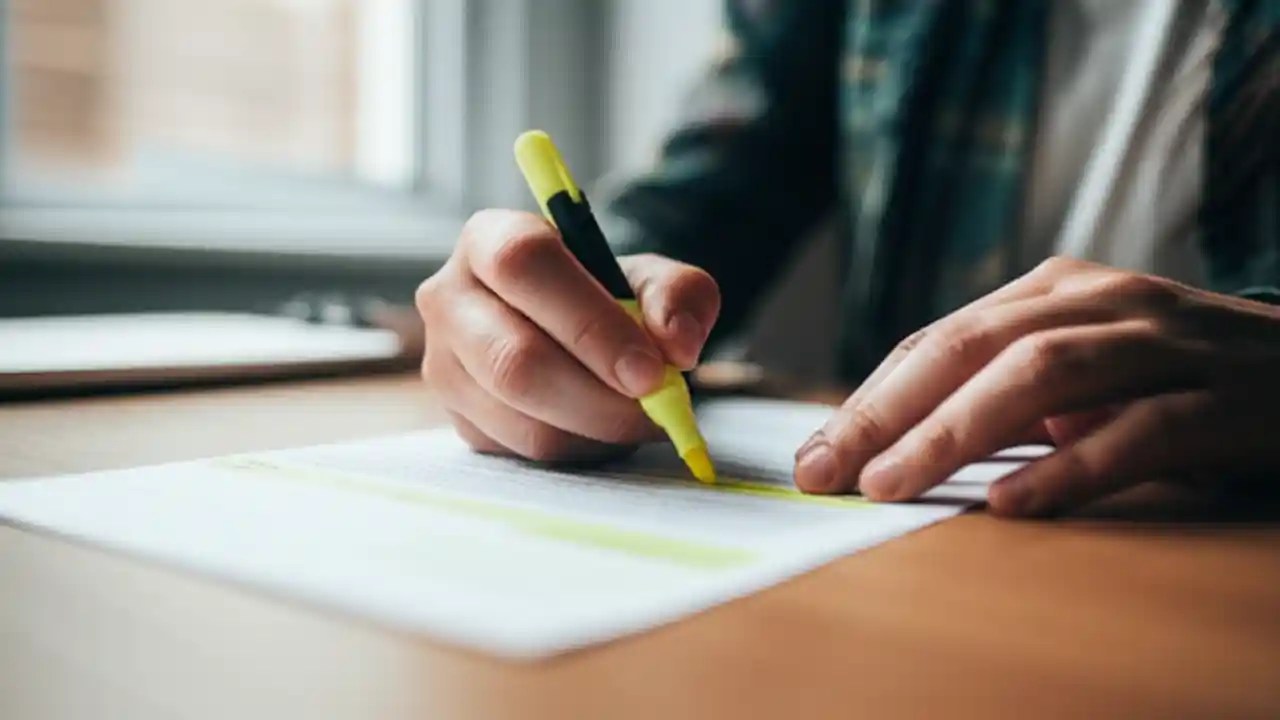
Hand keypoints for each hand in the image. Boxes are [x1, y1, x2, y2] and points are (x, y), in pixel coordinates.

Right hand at [416, 209, 719, 462]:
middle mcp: (449, 299)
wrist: (573, 336)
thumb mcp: (651, 279)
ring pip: (520, 417)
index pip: (524, 266)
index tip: (648, 369)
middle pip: (514, 359)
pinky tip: (602, 425)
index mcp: (490, 239)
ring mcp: (443, 366)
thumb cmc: (607, 297)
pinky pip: (522, 451)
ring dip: (596, 428)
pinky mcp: (458, 421)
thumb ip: (677, 296)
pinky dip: (579, 449)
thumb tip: (677, 344)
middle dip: (599, 396)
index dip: (590, 322)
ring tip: (638, 415)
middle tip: (655, 406)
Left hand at [793, 257, 1279, 516]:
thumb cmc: (1174, 378)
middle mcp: (1101, 301)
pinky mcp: (1226, 400)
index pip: (937, 340)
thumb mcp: (1079, 371)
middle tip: (826, 471)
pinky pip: (1140, 431)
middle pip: (971, 347)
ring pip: (1042, 374)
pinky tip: (1012, 503)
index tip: (813, 455)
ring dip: (956, 432)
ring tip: (893, 484)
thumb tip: (887, 444)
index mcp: (1054, 291)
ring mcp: (1165, 344)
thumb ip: (999, 394)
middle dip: (886, 411)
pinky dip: (1071, 468)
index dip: (868, 398)